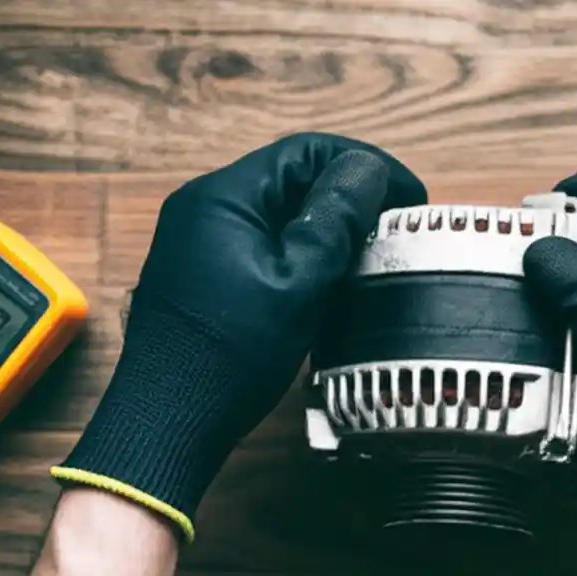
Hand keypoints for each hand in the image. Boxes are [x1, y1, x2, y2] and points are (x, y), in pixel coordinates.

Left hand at [53, 133, 426, 540]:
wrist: (167, 423)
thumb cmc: (231, 354)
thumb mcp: (299, 284)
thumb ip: (335, 220)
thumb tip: (367, 169)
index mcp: (223, 196)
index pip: (306, 151)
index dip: (365, 167)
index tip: (409, 200)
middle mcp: (204, 208)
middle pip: (291, 179)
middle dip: (348, 198)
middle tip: (396, 230)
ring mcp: (198, 243)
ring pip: (278, 214)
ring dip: (326, 228)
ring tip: (370, 256)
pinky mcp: (200, 276)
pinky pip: (260, 245)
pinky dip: (299, 253)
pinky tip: (327, 282)